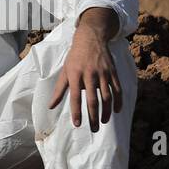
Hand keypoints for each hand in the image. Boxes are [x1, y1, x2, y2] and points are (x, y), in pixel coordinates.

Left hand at [49, 8, 123, 131]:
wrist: (91, 39)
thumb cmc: (75, 58)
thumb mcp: (64, 72)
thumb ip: (59, 90)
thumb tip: (51, 106)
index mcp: (75, 75)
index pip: (75, 97)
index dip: (77, 112)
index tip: (78, 124)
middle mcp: (90, 75)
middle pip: (92, 100)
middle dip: (93, 116)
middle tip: (94, 130)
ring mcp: (103, 73)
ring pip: (107, 96)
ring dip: (106, 111)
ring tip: (104, 122)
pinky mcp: (113, 72)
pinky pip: (117, 89)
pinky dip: (118, 101)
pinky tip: (116, 111)